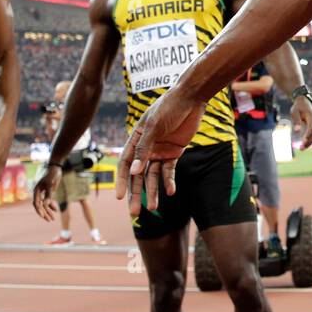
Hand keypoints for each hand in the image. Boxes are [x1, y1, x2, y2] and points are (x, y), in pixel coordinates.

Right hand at [32, 163, 62, 221]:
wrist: (56, 168)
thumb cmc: (53, 175)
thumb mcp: (51, 184)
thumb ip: (48, 194)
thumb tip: (46, 205)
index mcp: (36, 190)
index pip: (36, 203)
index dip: (39, 210)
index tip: (43, 216)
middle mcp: (38, 192)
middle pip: (40, 206)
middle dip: (44, 213)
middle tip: (49, 220)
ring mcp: (43, 193)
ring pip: (44, 205)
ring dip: (48, 212)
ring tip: (53, 219)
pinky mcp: (48, 192)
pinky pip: (48, 201)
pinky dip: (51, 206)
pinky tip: (56, 210)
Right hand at [115, 88, 205, 216]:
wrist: (191, 99)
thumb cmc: (169, 107)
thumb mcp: (154, 126)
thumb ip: (144, 149)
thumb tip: (135, 172)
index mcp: (136, 139)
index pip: (126, 164)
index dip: (122, 181)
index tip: (119, 197)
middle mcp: (146, 147)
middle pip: (138, 174)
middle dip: (136, 193)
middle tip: (134, 213)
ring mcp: (160, 150)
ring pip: (153, 176)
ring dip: (153, 192)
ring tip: (154, 208)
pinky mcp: (174, 152)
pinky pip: (169, 171)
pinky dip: (169, 181)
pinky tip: (171, 192)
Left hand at [291, 96, 311, 147]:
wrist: (303, 101)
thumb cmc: (297, 107)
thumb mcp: (294, 111)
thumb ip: (296, 121)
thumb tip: (296, 131)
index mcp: (311, 116)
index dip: (308, 134)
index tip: (303, 141)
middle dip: (308, 141)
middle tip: (301, 148)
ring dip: (309, 143)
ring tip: (301, 148)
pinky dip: (309, 140)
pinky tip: (304, 145)